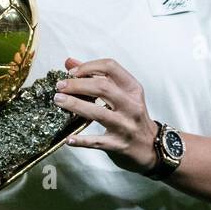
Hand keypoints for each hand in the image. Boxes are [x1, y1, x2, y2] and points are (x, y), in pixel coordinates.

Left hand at [57, 56, 159, 174]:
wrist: (152, 146)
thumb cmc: (133, 116)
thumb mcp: (123, 94)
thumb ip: (97, 76)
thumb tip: (70, 63)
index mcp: (132, 89)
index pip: (111, 67)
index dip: (88, 66)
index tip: (72, 72)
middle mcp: (131, 105)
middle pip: (102, 87)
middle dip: (77, 85)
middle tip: (60, 86)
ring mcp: (125, 125)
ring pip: (98, 112)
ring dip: (74, 105)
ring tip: (58, 100)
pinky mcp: (118, 144)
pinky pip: (96, 141)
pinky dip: (81, 140)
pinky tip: (69, 138)